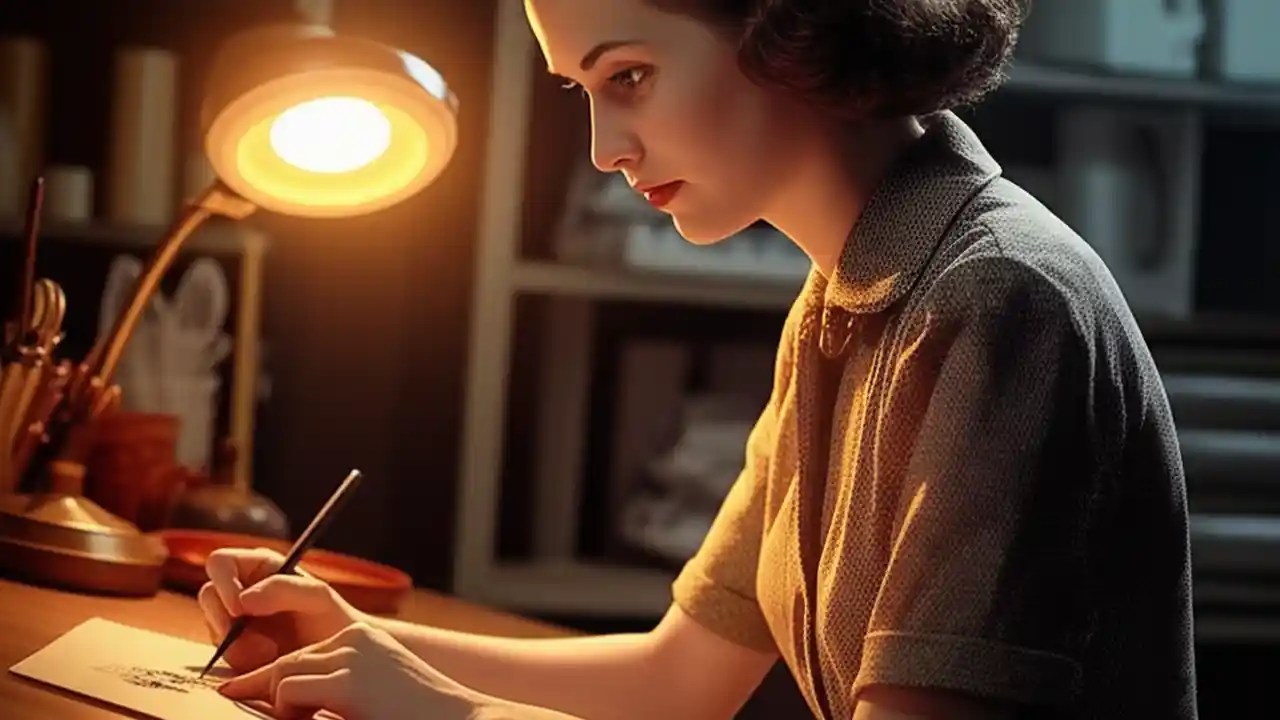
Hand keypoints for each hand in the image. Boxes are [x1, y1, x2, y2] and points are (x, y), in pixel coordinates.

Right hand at [199, 547, 365, 671]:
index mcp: (260, 566)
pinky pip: (220, 655)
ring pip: (212, 629)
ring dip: (239, 646)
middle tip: (259, 641)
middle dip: (226, 623)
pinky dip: (242, 662)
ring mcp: (233, 621)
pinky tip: (269, 662)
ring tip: (273, 653)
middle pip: (208, 596)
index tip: (239, 609)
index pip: (220, 562)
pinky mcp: (232, 649)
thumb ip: (284, 588)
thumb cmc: (333, 620)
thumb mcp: (318, 598)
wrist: (338, 660)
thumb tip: (242, 600)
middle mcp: (241, 589)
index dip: (224, 583)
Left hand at [216, 622, 477, 719]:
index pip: (305, 654)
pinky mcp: (346, 682)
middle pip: (287, 661)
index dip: (271, 677)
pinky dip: (285, 712)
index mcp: (364, 639)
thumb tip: (288, 702)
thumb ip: (339, 693)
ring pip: (283, 675)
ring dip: (275, 706)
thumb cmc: (418, 716)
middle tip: (226, 697)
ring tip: (276, 717)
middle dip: (255, 686)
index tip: (241, 691)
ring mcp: (350, 656)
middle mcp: (355, 638)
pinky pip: (289, 692)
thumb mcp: (375, 696)